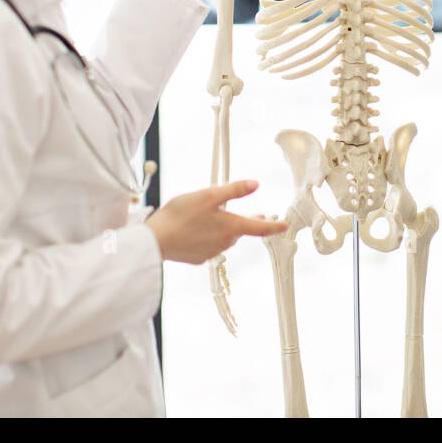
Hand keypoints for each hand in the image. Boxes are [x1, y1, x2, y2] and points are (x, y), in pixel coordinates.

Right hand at [145, 180, 287, 264]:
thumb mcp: (209, 195)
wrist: (155, 241)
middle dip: (248, 222)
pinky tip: (198, 229)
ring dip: (226, 228)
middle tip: (258, 216)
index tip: (285, 226)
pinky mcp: (198, 258)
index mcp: (232, 227)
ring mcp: (211, 252)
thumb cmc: (181, 215)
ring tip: (220, 217)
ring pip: (225, 238)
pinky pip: (209, 245)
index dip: (275, 226)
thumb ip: (234, 190)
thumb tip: (256, 184)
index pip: (260, 228)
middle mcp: (225, 243)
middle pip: (241, 231)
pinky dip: (208, 236)